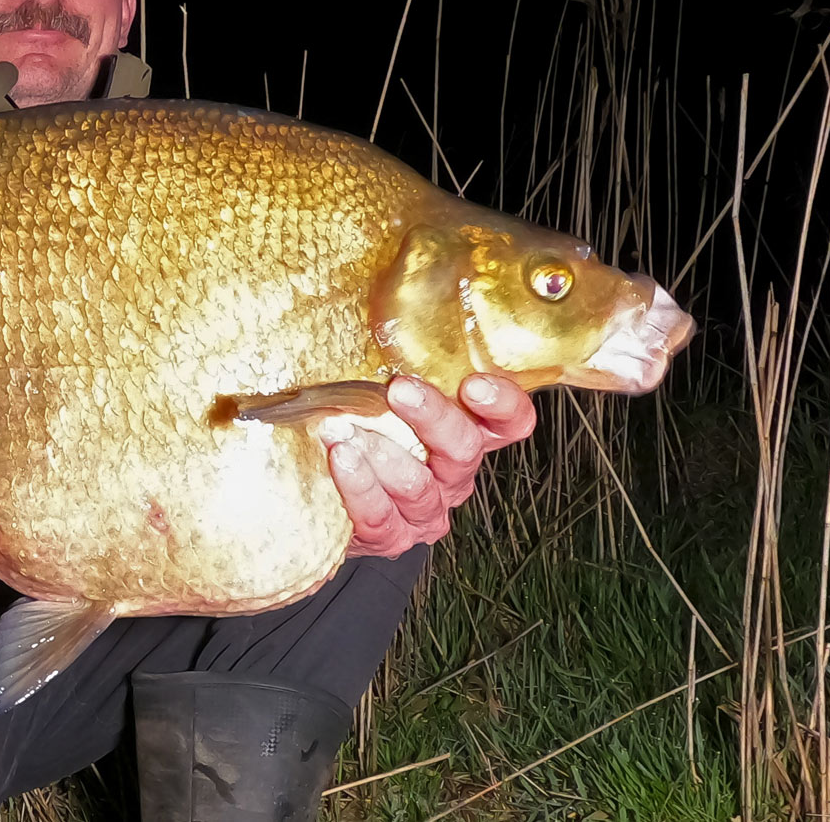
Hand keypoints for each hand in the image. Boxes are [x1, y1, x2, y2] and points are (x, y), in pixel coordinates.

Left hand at [330, 374, 535, 558]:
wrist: (320, 491)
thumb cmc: (356, 421)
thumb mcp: (375, 386)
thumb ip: (383, 354)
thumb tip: (367, 292)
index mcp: (465, 431)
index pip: (509, 421)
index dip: (503, 404)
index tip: (474, 383)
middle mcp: (454, 473)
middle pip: (465, 449)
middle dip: (434, 418)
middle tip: (400, 390)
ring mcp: (425, 510)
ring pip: (420, 488)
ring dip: (385, 458)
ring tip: (347, 433)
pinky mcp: (390, 537)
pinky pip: (381, 518)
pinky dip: (359, 488)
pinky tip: (340, 460)